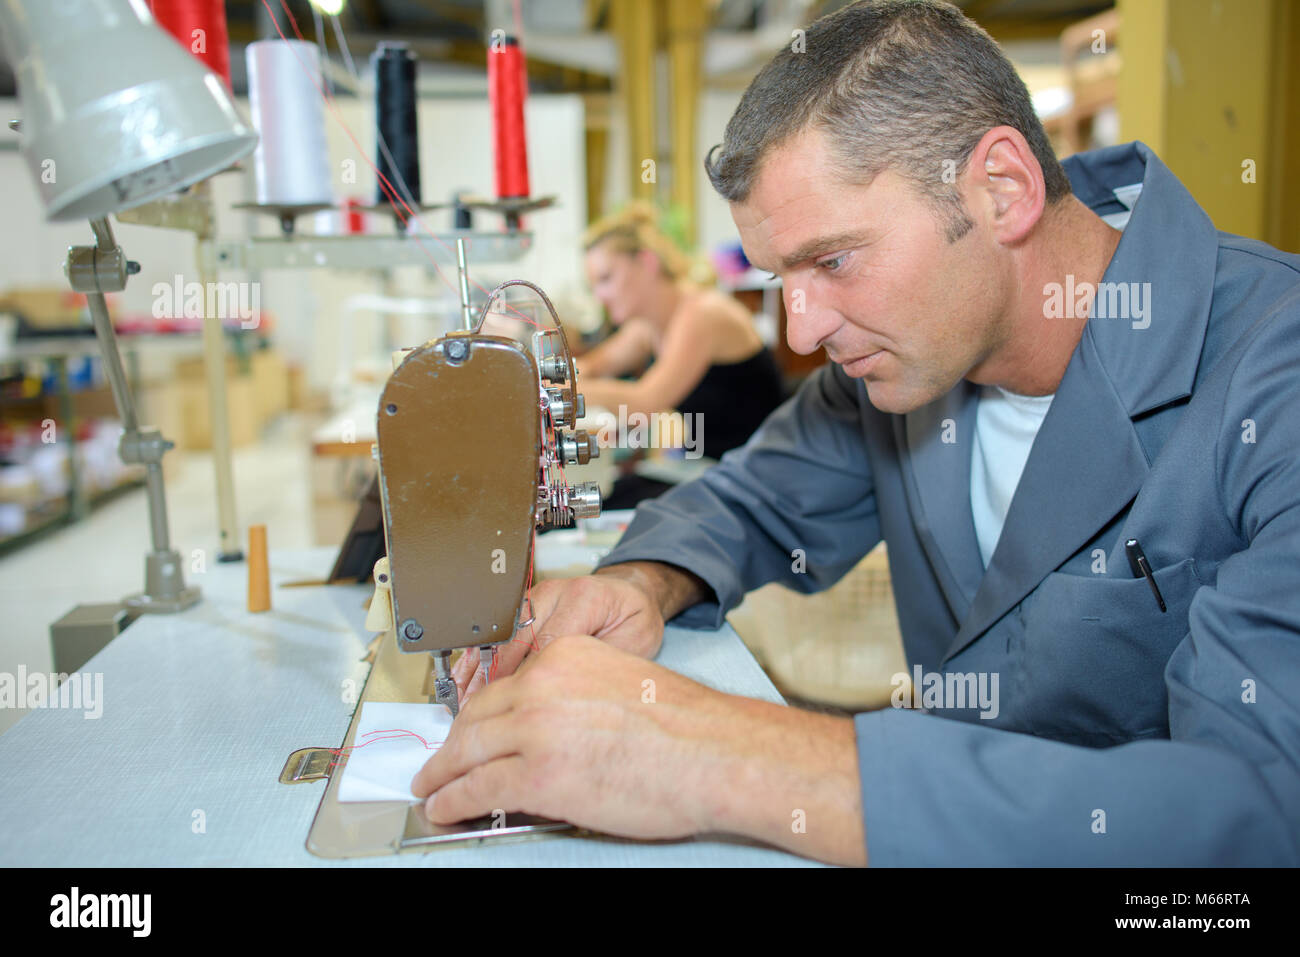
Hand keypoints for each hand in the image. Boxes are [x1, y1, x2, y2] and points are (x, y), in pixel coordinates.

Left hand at [413, 635, 867, 863]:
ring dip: (442, 774)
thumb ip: (578, 695)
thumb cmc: (686, 725)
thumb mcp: (621, 682)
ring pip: (468, 751)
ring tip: (431, 790)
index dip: (478, 714)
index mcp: (565, 656)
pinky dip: (453, 800)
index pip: (504, 684)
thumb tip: (550, 730)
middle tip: (438, 761)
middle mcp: (543, 684)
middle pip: (477, 715)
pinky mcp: (538, 775)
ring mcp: (537, 729)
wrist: (713, 753)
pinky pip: (478, 788)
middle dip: (452, 744)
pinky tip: (444, 808)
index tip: (468, 729)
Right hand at [452, 573, 664, 701]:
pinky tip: (463, 682)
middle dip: (493, 682)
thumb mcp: (632, 644)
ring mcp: (534, 597)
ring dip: (478, 673)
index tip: (511, 713)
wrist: (630, 594)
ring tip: (464, 706)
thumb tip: (562, 700)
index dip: (524, 681)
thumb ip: (598, 667)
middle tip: (479, 718)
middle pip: (513, 640)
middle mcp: (553, 593)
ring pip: (496, 637)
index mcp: (584, 599)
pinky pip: (493, 633)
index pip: (545, 644)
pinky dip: (476, 659)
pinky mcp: (522, 605)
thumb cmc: (633, 620)